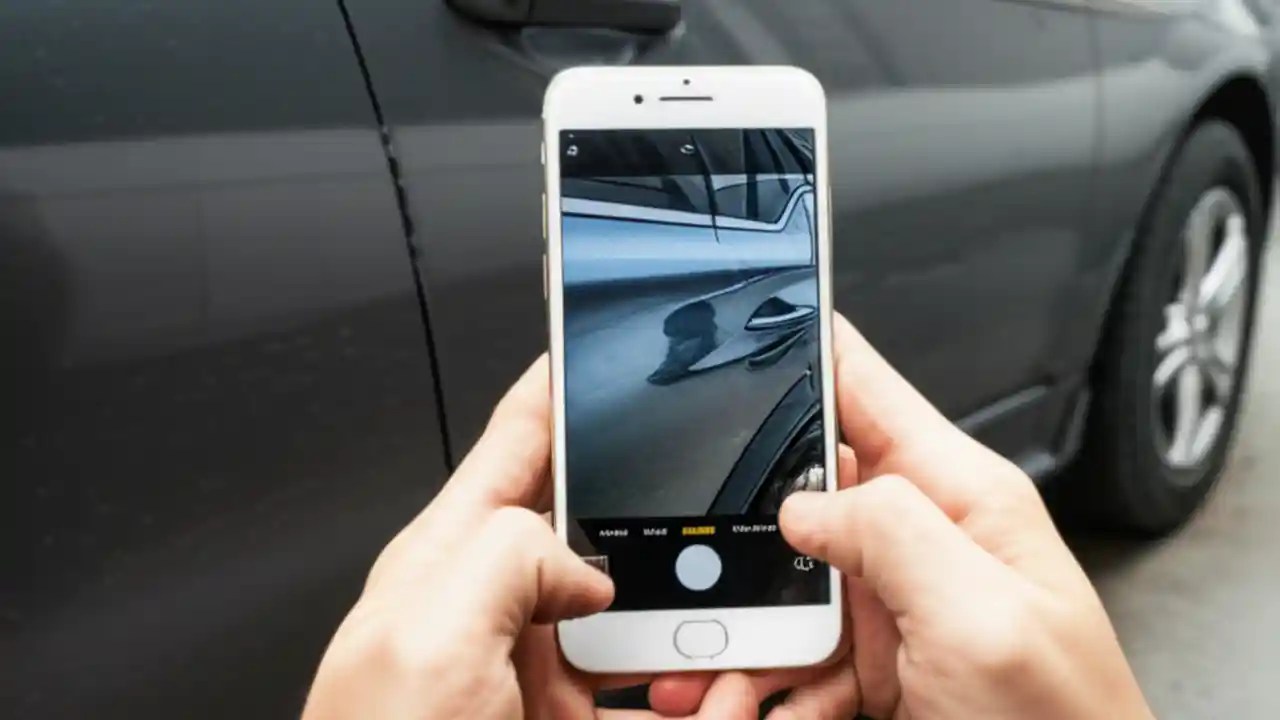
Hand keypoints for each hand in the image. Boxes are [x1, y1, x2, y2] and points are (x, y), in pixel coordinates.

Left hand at [303, 356, 766, 719]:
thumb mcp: (425, 632)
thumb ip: (505, 554)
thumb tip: (582, 565)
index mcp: (449, 557)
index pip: (517, 442)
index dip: (563, 386)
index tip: (605, 342)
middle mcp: (498, 605)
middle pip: (599, 524)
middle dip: (657, 522)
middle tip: (712, 524)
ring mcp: (535, 667)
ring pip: (637, 612)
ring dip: (686, 623)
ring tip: (727, 631)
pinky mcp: (568, 719)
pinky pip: (648, 692)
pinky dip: (687, 696)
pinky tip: (708, 699)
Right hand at [749, 314, 1151, 718]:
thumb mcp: (983, 620)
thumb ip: (895, 534)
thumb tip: (805, 505)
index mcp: (960, 495)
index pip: (868, 389)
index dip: (806, 350)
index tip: (742, 336)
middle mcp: (924, 537)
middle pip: (800, 493)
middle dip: (747, 534)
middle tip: (710, 580)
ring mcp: (895, 599)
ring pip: (785, 580)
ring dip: (750, 628)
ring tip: (732, 679)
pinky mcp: (875, 657)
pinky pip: (796, 650)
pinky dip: (774, 684)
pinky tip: (778, 707)